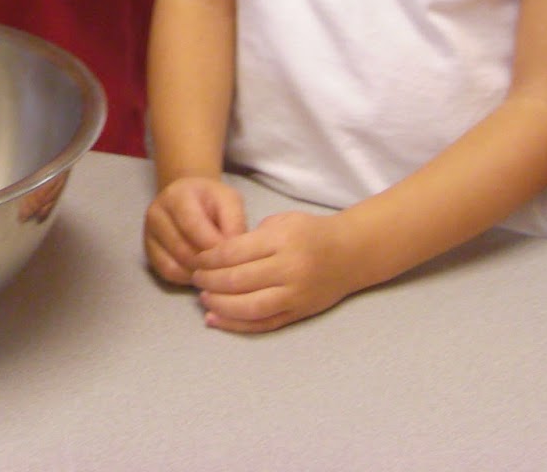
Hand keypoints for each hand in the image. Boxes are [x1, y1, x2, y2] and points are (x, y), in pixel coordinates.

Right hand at [144, 176, 248, 285]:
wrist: (187, 197)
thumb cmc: (211, 200)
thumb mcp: (229, 200)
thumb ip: (234, 223)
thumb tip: (234, 254)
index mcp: (177, 196)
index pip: (193, 226)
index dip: (215, 245)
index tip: (234, 255)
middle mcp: (156, 214)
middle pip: (182, 249)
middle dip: (208, 262)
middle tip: (227, 267)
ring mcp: (148, 234)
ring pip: (174, 264)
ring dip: (198, 272)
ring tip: (216, 269)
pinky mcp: (148, 252)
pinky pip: (167, 273)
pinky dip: (187, 277)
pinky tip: (200, 271)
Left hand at [190, 210, 363, 332]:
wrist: (351, 254)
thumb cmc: (312, 233)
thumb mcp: (282, 221)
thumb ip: (252, 238)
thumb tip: (217, 258)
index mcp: (283, 241)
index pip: (235, 252)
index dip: (210, 259)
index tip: (197, 260)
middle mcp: (289, 269)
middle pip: (238, 280)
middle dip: (209, 281)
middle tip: (195, 278)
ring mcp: (295, 295)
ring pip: (249, 307)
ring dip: (219, 304)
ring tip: (203, 298)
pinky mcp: (298, 314)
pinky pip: (263, 324)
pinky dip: (236, 325)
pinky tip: (215, 319)